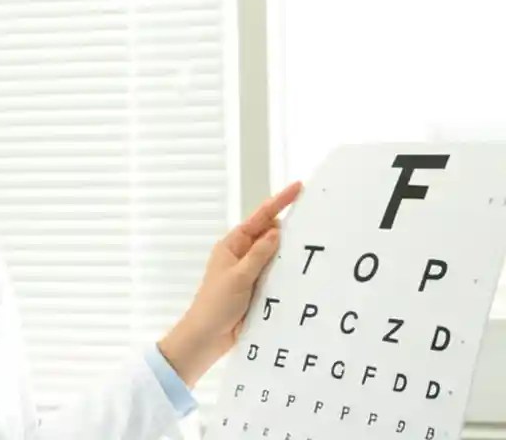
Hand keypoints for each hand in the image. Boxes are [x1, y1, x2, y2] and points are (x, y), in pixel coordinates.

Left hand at [157, 181, 302, 386]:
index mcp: (232, 246)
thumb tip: (276, 231)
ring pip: (276, 255)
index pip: (259, 219)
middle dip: (289, 224)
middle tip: (316, 215)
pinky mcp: (258, 290)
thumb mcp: (239, 277)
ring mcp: (251, 273)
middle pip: (270, 234)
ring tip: (317, 240)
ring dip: (291, 250)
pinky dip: (289, 270)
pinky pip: (277, 274)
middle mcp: (242, 256)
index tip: (298, 188)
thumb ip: (258, 255)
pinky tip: (307, 270)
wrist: (208, 337)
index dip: (279, 202)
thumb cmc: (216, 305)